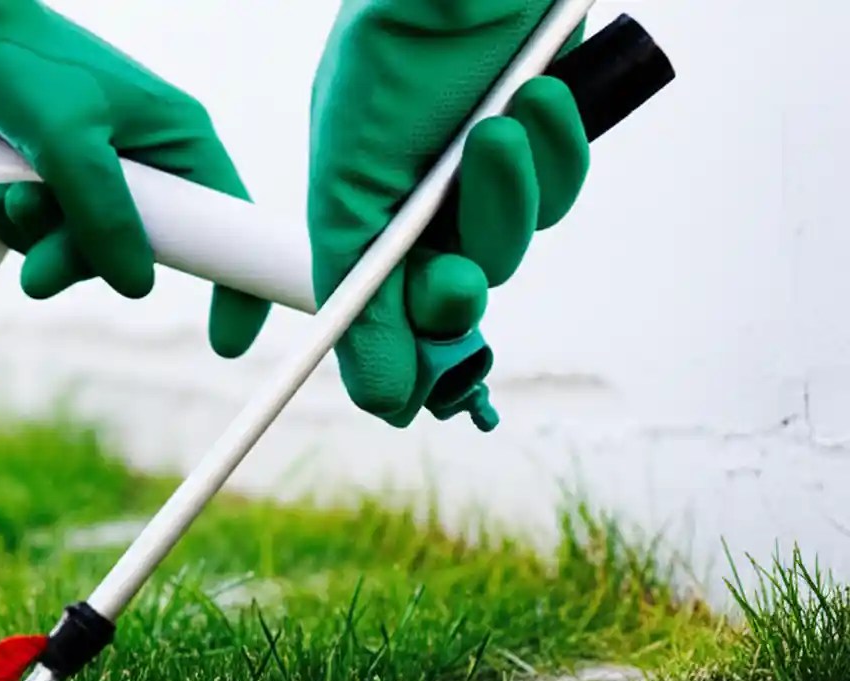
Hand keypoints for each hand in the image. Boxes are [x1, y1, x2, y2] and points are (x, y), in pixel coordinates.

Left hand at [0, 0, 270, 356]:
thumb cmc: (23, 62)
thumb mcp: (68, 140)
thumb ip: (103, 215)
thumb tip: (135, 284)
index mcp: (178, 137)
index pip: (227, 221)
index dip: (233, 281)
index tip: (227, 339)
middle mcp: (148, 157)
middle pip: (144, 247)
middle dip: (87, 259)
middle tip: (45, 271)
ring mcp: (102, 169)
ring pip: (90, 246)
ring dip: (43, 240)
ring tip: (8, 201)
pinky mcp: (58, 174)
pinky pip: (52, 232)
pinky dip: (20, 225)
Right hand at [308, 0, 589, 425]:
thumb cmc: (389, 54)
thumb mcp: (350, 178)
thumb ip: (358, 288)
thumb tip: (377, 397)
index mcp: (362, 216)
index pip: (380, 316)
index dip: (401, 360)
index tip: (412, 397)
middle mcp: (421, 208)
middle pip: (451, 300)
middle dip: (456, 294)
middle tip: (455, 279)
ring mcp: (483, 180)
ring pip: (509, 248)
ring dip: (507, 200)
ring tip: (499, 129)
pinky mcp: (542, 148)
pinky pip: (558, 192)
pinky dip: (555, 153)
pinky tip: (543, 98)